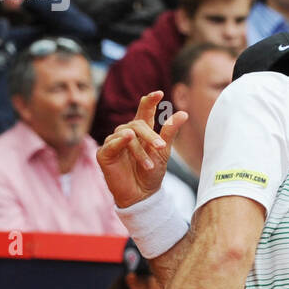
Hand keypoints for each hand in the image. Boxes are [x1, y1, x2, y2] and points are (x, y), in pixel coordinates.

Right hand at [97, 91, 187, 208]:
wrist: (142, 195)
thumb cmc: (152, 173)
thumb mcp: (164, 152)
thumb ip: (170, 132)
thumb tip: (183, 113)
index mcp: (141, 131)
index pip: (144, 110)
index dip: (150, 101)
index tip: (159, 93)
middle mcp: (126, 133)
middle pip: (137, 124)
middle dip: (150, 135)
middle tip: (160, 147)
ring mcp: (114, 142)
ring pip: (126, 135)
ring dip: (140, 150)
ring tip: (150, 165)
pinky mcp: (105, 153)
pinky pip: (112, 143)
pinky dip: (120, 141)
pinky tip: (127, 139)